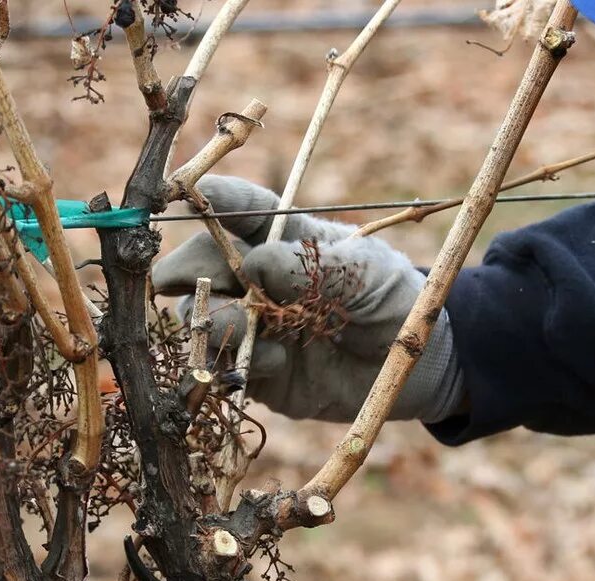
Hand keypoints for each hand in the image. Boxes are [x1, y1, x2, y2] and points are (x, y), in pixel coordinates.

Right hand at [152, 176, 463, 422]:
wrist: (414, 365)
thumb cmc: (391, 299)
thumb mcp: (364, 271)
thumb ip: (310, 265)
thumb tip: (252, 265)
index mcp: (283, 239)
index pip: (240, 212)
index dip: (215, 202)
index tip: (195, 197)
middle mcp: (256, 279)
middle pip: (200, 264)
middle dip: (186, 268)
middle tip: (180, 279)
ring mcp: (252, 325)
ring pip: (200, 315)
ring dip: (213, 318)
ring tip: (246, 325)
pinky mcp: (257, 369)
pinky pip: (223, 364)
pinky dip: (238, 360)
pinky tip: (276, 360)